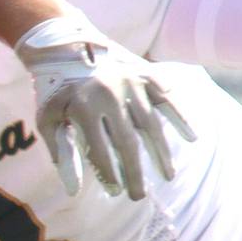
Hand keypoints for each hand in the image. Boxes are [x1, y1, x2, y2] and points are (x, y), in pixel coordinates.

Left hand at [15, 14, 194, 199]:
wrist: (66, 45)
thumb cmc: (55, 90)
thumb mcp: (48, 119)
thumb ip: (62, 152)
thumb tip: (74, 191)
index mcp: (83, 107)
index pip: (100, 150)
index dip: (109, 173)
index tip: (116, 192)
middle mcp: (109, 94)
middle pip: (128, 142)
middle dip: (135, 172)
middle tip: (139, 195)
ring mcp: (130, 83)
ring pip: (151, 124)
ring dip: (161, 152)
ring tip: (168, 175)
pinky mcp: (144, 74)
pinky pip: (166, 98)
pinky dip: (181, 117)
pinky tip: (193, 137)